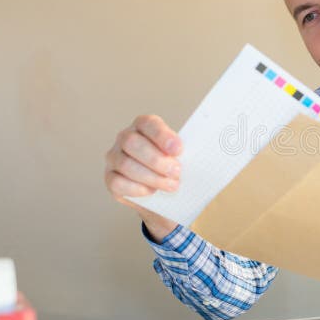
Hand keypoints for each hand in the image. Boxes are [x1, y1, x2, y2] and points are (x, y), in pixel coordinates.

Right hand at [104, 114, 182, 240]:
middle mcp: (125, 138)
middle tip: (177, 172)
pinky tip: (151, 192)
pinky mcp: (110, 178)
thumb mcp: (182, 157)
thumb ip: (188, 151)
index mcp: (144, 126)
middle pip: (132, 143)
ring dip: (151, 176)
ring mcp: (114, 157)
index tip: (178, 149)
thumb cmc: (173, 169)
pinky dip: (136, 188)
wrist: (163, 196)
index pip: (148, 124)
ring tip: (171, 185)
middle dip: (157, 159)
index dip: (162, 135)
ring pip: (126, 164)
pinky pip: (117, 182)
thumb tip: (209, 151)